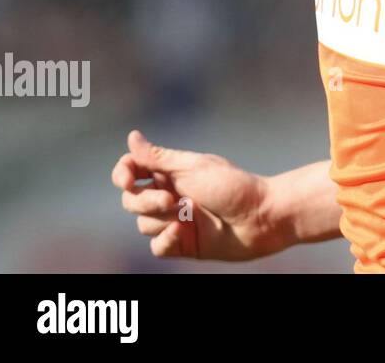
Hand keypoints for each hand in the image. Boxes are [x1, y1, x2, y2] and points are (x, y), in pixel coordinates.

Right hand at [110, 129, 283, 260]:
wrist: (262, 217)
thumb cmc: (233, 186)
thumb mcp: (193, 168)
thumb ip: (158, 158)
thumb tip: (131, 137)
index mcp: (173, 173)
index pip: (132, 172)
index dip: (123, 174)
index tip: (127, 179)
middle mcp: (171, 196)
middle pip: (132, 200)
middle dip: (145, 201)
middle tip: (171, 201)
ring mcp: (176, 221)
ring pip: (144, 224)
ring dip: (160, 220)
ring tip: (188, 214)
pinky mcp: (184, 244)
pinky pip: (158, 247)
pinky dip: (166, 240)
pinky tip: (184, 232)